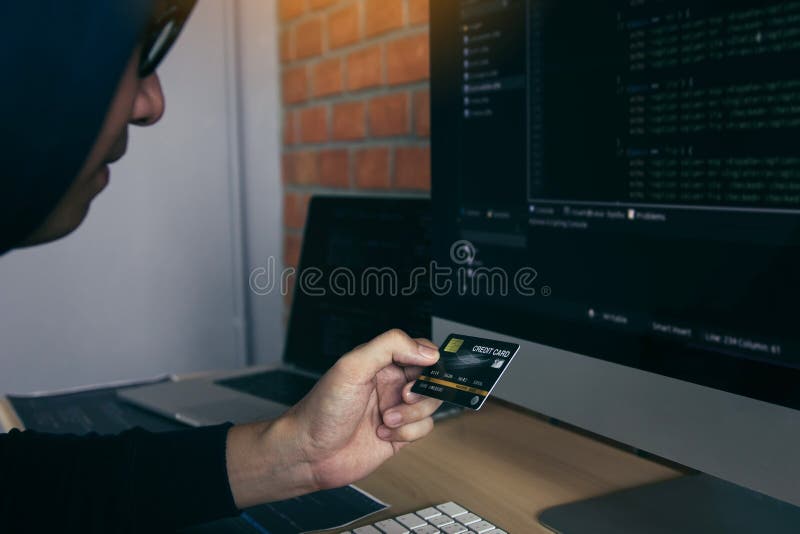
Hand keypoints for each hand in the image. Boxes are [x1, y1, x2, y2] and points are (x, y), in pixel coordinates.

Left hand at [225, 329, 441, 507]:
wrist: (309, 454)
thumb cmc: (322, 409)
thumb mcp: (352, 367)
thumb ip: (389, 347)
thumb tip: (426, 350)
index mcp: (380, 362)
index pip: (418, 349)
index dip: (428, 358)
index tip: (428, 367)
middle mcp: (390, 383)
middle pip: (431, 378)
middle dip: (423, 390)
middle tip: (404, 396)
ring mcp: (396, 408)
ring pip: (430, 404)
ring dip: (411, 414)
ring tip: (385, 419)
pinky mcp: (400, 434)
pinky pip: (424, 428)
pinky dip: (408, 433)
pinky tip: (383, 434)